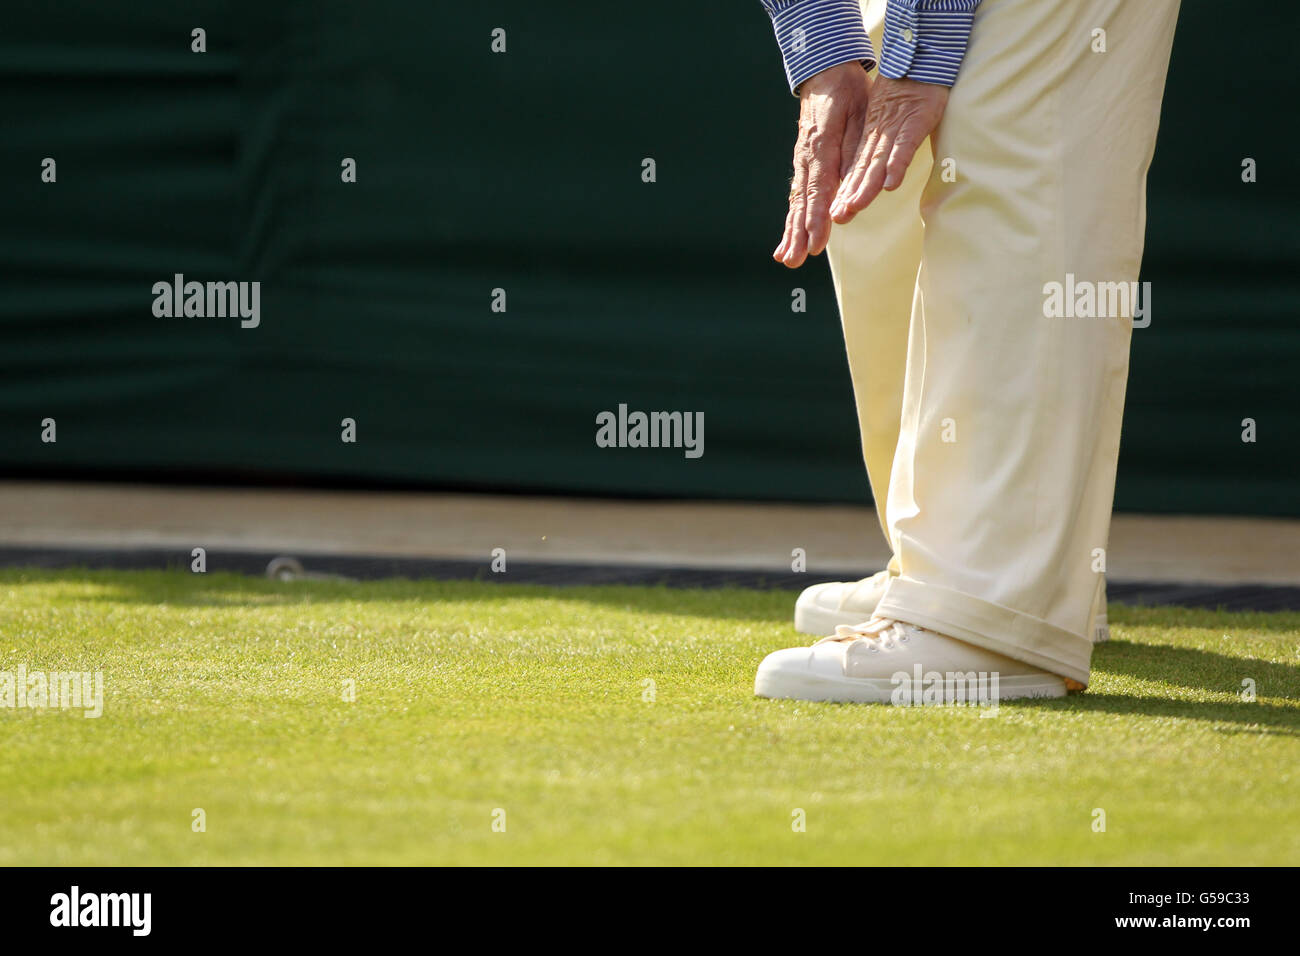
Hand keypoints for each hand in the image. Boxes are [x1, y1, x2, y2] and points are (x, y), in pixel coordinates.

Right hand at [774, 62, 870, 268]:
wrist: (826, 72)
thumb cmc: (848, 92)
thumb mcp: (859, 114)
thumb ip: (853, 149)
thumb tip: (850, 182)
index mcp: (820, 147)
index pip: (818, 190)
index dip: (816, 219)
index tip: (815, 242)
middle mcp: (806, 158)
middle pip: (801, 203)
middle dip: (798, 234)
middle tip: (795, 261)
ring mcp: (801, 162)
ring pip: (796, 202)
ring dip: (791, 232)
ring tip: (786, 258)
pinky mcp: (803, 164)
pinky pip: (797, 195)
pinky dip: (793, 219)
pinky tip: (788, 238)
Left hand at [831, 76, 947, 223]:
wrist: (919, 60)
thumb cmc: (906, 92)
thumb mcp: (890, 121)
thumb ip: (883, 146)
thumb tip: (878, 175)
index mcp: (873, 138)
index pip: (858, 170)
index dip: (848, 191)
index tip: (837, 214)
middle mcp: (880, 138)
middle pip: (863, 171)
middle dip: (851, 196)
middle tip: (839, 217)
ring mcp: (895, 131)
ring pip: (877, 163)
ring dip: (866, 186)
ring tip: (854, 207)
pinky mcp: (913, 124)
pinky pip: (904, 148)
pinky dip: (896, 165)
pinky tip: (889, 185)